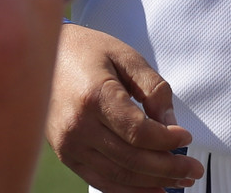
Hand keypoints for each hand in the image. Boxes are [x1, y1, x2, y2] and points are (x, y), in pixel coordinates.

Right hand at [47, 24, 203, 192]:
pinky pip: (101, 181)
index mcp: (94, 96)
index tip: (186, 138)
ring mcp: (68, 144)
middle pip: (131, 158)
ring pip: (118, 175)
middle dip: (167, 168)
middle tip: (192, 170)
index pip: (138, 132)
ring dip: (152, 183)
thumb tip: (170, 124)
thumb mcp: (126, 56)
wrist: (39, 54)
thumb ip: (153, 89)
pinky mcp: (65, 155)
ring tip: (179, 182)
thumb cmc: (84, 51)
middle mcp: (77, 125)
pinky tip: (152, 189)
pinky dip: (128, 190)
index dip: (166, 140)